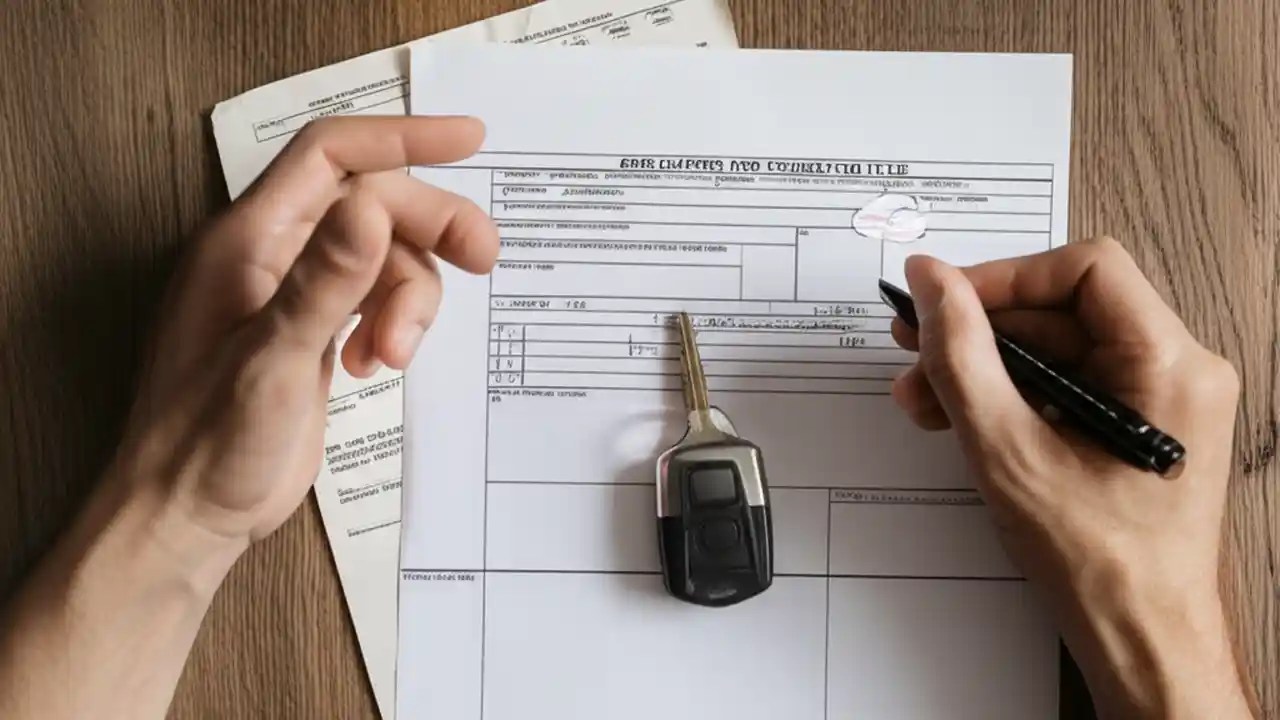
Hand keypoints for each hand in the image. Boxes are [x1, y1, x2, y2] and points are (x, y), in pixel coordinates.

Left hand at [111, 115, 498, 545]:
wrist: (188, 516)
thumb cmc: (206, 444)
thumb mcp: (272, 360)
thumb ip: (325, 282)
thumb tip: (372, 208)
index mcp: (248, 240)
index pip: (332, 155)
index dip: (400, 136)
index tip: (470, 140)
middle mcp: (273, 255)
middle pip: (374, 205)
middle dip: (432, 228)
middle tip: (483, 259)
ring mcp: (295, 295)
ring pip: (384, 257)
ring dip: (410, 299)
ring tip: (393, 355)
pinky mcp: (312, 333)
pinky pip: (375, 299)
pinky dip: (393, 324)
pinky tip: (374, 367)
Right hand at [889, 239, 1254, 718]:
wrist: (1138, 639)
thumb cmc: (1102, 565)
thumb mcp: (1007, 449)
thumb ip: (962, 355)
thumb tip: (932, 285)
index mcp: (1169, 365)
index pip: (1085, 268)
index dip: (1004, 277)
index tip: (944, 300)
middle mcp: (1176, 371)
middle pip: (1063, 308)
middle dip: (980, 330)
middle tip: (915, 346)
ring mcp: (1156, 400)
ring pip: (1056, 348)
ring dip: (983, 366)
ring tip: (924, 396)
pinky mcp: (1132, 425)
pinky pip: (1063, 384)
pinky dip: (1007, 395)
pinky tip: (959, 416)